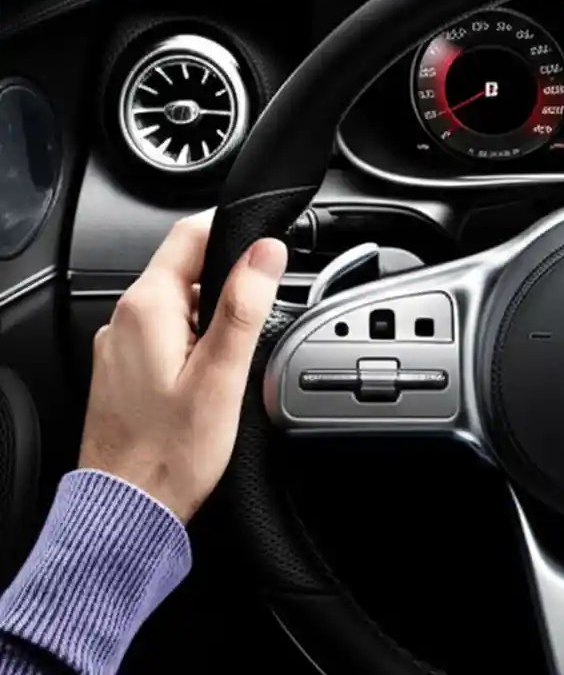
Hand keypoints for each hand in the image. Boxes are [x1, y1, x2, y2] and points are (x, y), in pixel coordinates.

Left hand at [79, 212, 286, 522]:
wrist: (128, 508)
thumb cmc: (171, 453)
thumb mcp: (221, 376)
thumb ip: (244, 307)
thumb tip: (266, 252)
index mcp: (148, 307)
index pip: (190, 234)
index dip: (234, 230)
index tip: (268, 247)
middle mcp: (125, 318)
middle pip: (185, 268)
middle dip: (230, 281)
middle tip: (262, 318)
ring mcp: (120, 344)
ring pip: (178, 303)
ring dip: (213, 314)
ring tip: (239, 358)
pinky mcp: (123, 369)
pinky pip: (165, 334)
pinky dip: (194, 341)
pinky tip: (212, 377)